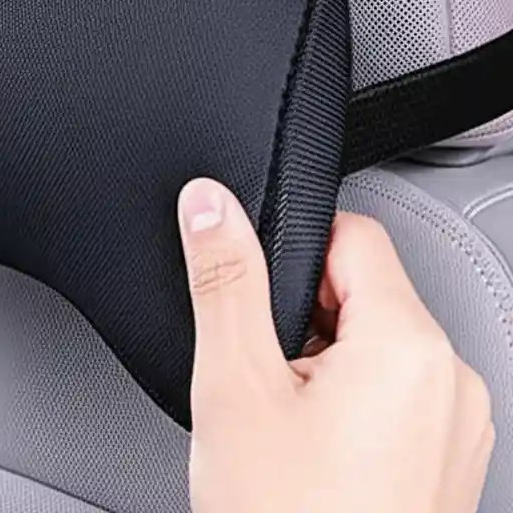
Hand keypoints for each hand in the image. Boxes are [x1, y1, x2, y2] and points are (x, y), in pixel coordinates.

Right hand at [178, 178, 493, 512]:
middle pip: (365, 294)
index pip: (353, 234)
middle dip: (301, 320)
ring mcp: (459, 427)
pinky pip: (398, 400)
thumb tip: (210, 205)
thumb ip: (224, 280)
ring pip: (378, 350)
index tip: (253, 297)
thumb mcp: (233, 385)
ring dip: (322, 366)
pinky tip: (310, 457)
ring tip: (282, 429)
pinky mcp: (449, 463)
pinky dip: (349, 408)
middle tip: (259, 381)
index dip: (288, 249)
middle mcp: (451, 381)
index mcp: (407, 346)